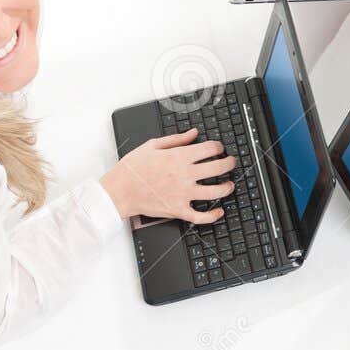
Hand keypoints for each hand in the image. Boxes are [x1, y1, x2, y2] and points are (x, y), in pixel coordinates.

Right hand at [102, 127, 237, 223]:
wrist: (119, 190)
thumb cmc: (132, 168)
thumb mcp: (152, 145)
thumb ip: (176, 139)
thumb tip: (193, 133)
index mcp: (178, 157)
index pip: (209, 149)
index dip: (219, 147)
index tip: (219, 149)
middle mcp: (184, 175)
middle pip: (218, 168)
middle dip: (229, 163)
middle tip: (230, 162)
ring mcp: (183, 194)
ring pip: (215, 192)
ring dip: (227, 187)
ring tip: (229, 184)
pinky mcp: (178, 209)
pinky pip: (200, 216)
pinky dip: (213, 215)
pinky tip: (219, 211)